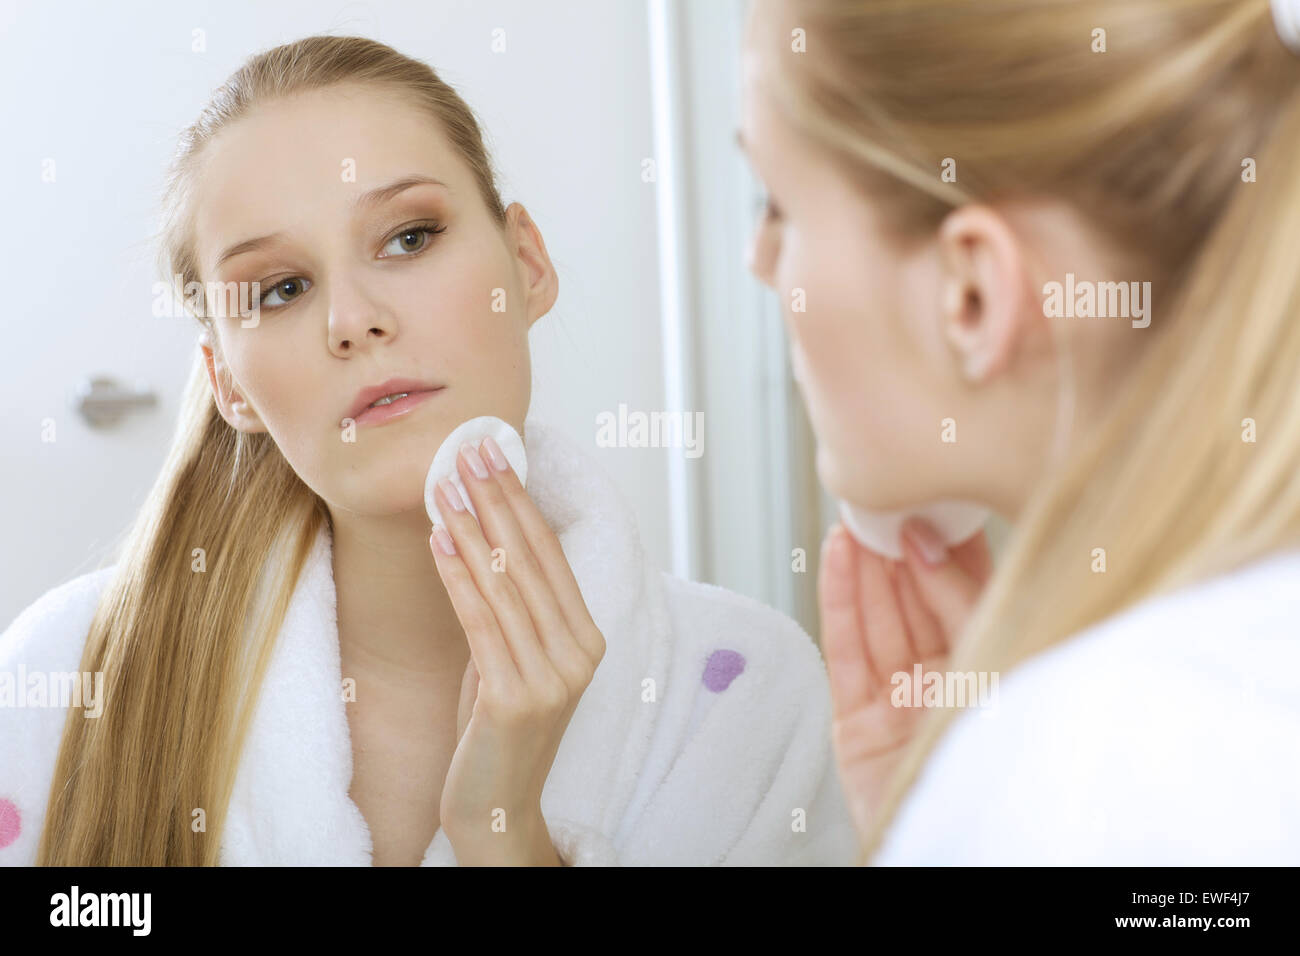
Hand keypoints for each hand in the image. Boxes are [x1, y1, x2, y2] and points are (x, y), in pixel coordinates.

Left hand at [428, 436, 605, 865]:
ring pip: (505, 586)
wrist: (497, 807)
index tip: (494, 456)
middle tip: (469, 452)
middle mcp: (579, 654)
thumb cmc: (497, 728)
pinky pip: (481, 624)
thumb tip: (480, 531)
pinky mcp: (515, 698)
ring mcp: (552, 678)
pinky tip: (439, 543)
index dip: (521, 501)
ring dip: (471, 529)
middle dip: (497, 500)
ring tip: (445, 487)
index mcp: (588, 639)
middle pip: (532, 560)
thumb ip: (510, 607)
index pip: (552, 555)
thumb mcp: (513, 657)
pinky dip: (458, 577)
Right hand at [818, 518, 991, 842]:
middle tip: (882, 498)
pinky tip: (837, 559)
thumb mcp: (994, 662)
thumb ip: (959, 601)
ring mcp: (901, 702)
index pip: (971, 592)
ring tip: (854, 516)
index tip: (933, 500)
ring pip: (879, 619)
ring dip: (864, 566)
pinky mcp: (858, 723)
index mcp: (998, 667)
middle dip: (898, 549)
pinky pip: (847, 651)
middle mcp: (950, 683)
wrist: (970, 845)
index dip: (949, 546)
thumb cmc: (1006, 763)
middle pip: (917, 601)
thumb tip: (924, 542)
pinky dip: (840, 603)